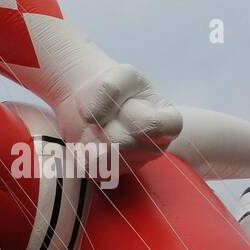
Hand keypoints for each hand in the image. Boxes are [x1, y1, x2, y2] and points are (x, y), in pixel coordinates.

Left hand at [57, 64, 182, 156]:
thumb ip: (110, 88)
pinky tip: (89, 138)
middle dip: (104, 124)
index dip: (130, 113)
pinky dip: (80, 149)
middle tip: (108, 115)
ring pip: (101, 158)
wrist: (90, 100)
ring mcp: (131, 164)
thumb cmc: (113, 87)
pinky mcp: (107, 174)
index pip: (152, 126)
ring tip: (97, 126)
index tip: (124, 105)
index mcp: (169, 123)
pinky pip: (87, 166)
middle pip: (121, 144)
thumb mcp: (119, 75)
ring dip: (90, 136)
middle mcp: (154, 148)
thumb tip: (93, 117)